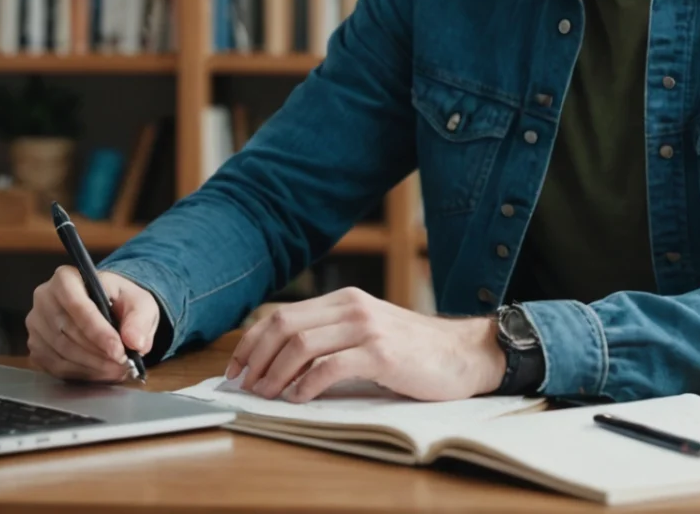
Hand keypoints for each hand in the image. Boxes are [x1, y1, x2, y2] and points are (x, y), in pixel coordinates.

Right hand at [26, 267, 158, 381]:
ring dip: (93, 366)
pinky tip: (100, 372)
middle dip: (99, 353)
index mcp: (66, 279)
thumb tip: (135, 342)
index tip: (119, 351)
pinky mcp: (36, 347)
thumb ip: (139, 319)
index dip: (99, 332)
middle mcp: (44, 299)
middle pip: (68, 332)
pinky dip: (82, 374)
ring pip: (62, 353)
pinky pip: (56, 367)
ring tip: (117, 370)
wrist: (105, 306)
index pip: (78, 306)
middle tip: (124, 364)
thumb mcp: (138, 302)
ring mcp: (36, 324)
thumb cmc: (118, 300)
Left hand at [225, 286, 505, 402]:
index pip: (281, 314)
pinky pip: (330, 367)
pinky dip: (306, 385)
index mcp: (343, 301)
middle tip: (245, 384)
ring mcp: (366, 328)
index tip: (237, 367)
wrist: (462, 354)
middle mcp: (352, 307)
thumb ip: (331, 336)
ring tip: (266, 395)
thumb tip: (280, 361)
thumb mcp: (367, 332)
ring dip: (275, 373)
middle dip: (256, 357)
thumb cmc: (413, 351)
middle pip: (284, 326)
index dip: (252, 342)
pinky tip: (298, 398)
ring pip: (301, 345)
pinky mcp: (381, 353)